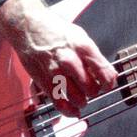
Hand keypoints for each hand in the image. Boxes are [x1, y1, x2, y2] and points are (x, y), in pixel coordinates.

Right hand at [0, 0, 118, 116]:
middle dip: (94, 92)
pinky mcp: (42, 80)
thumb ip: (93, 56)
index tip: (107, 85)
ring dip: (82, 102)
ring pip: (77, 98)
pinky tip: (73, 110)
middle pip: (91, 88)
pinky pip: (59, 102)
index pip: (104, 72)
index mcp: (83, 47)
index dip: (108, 83)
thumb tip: (108, 74)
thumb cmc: (55, 30)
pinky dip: (68, 110)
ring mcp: (55, 71)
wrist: (27, 25)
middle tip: (90, 89)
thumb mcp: (80, 36)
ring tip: (81, 99)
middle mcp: (70, 60)